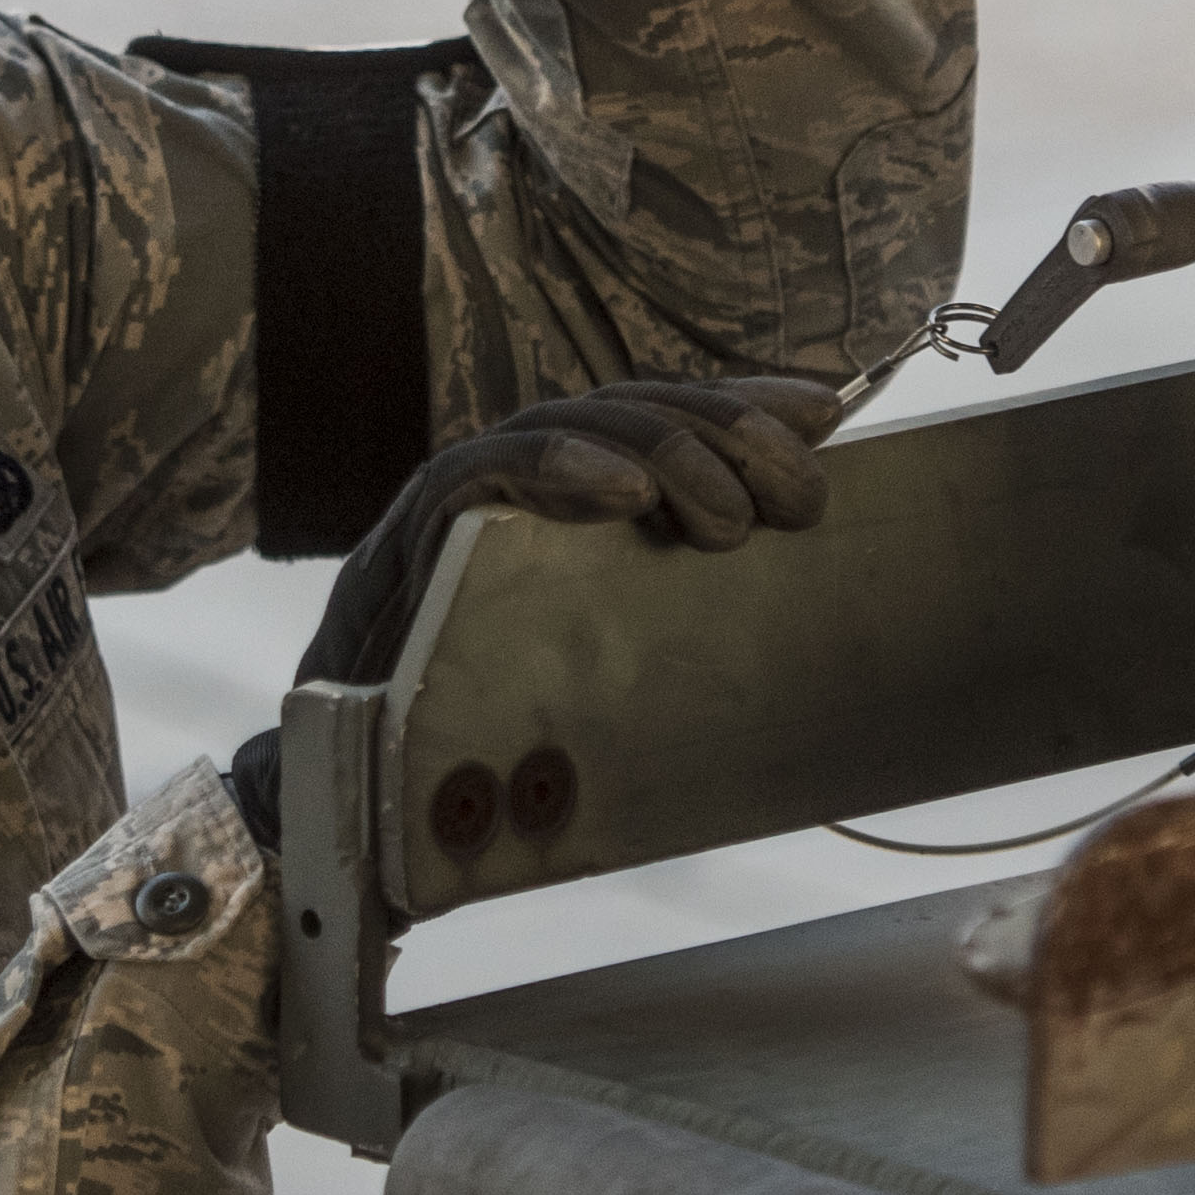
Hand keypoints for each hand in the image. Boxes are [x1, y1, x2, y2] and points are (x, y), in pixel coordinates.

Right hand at [299, 375, 840, 690]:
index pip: (664, 416)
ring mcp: (468, 496)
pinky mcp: (415, 532)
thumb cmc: (501, 732)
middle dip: (726, 433)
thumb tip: (782, 562)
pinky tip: (623, 491)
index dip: (741, 403)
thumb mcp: (619, 663)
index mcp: (576, 497)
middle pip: (631, 409)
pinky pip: (486, 472)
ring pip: (571, 425)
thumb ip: (684, 612)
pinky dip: (559, 468)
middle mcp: (522, 477)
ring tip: (726, 515)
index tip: (825, 415)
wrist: (368, 791)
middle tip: (798, 494)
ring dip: (664, 454)